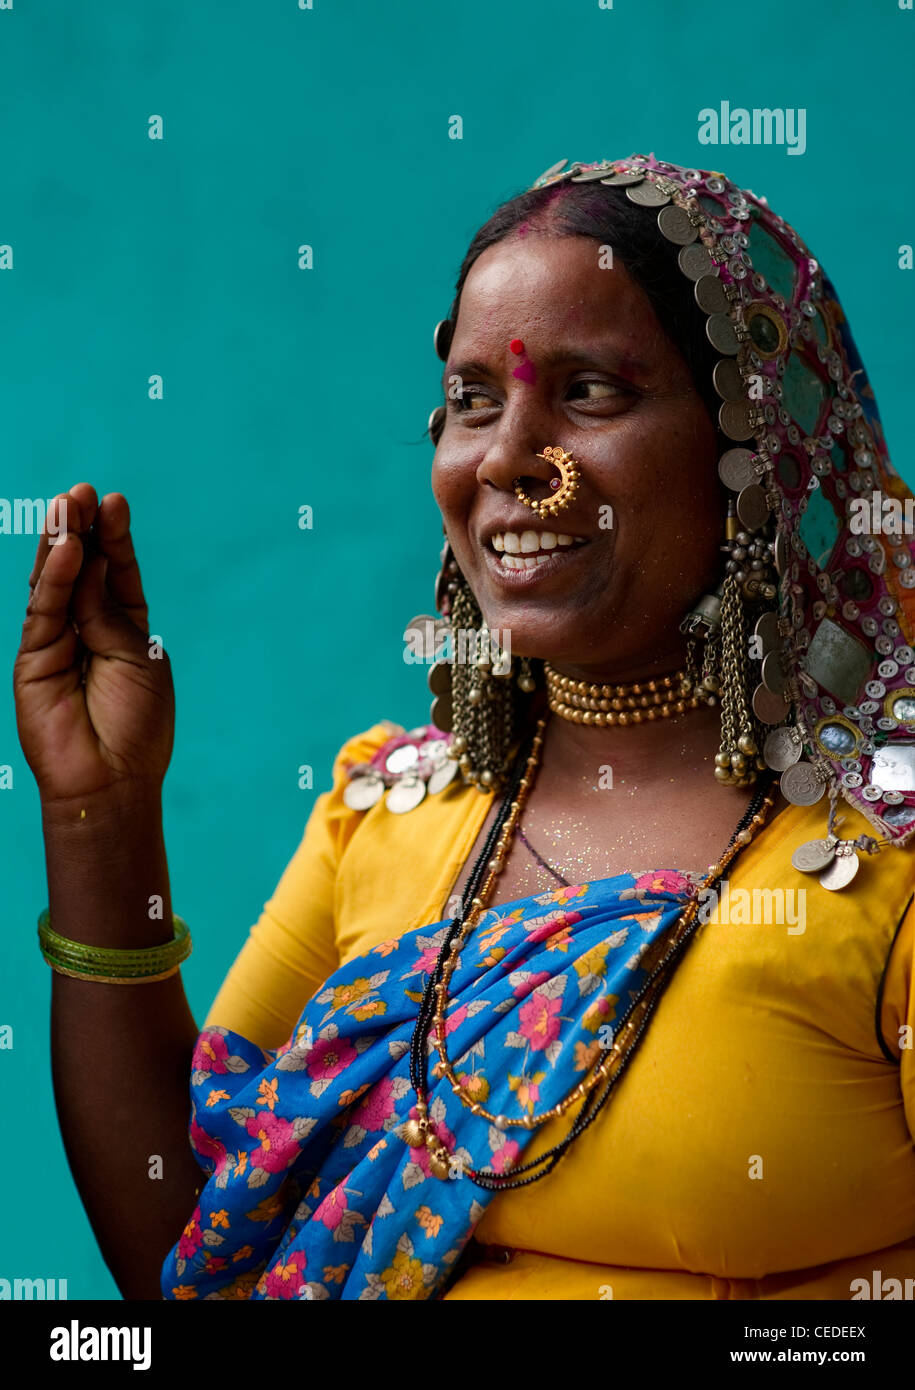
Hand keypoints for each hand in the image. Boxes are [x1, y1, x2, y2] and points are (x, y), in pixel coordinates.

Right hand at [13, 484, 175, 808]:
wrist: (114, 779)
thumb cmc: (138, 723)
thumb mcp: (137, 655)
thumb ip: (109, 609)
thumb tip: (89, 557)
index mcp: (124, 626)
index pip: (115, 571)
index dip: (114, 537)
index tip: (116, 501)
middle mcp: (88, 628)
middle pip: (82, 568)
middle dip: (83, 528)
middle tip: (84, 491)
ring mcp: (57, 641)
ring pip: (55, 582)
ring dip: (61, 542)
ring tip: (68, 504)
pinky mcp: (33, 659)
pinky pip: (43, 612)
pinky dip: (55, 579)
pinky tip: (66, 550)